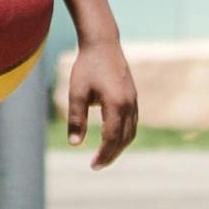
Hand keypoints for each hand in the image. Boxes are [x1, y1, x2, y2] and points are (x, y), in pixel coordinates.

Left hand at [60, 37, 141, 167]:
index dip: (103, 154)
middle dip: (112, 154)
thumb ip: (76, 119)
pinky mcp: (133, 96)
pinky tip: (112, 137)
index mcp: (116, 104)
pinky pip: (132, 122)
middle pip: (124, 138)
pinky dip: (124, 134)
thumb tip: (75, 144)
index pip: (112, 138)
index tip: (93, 165)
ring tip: (105, 155)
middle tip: (97, 165)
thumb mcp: (77, 92)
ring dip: (119, 146)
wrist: (103, 43)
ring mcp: (134, 100)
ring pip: (131, 131)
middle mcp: (129, 104)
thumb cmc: (87, 67)